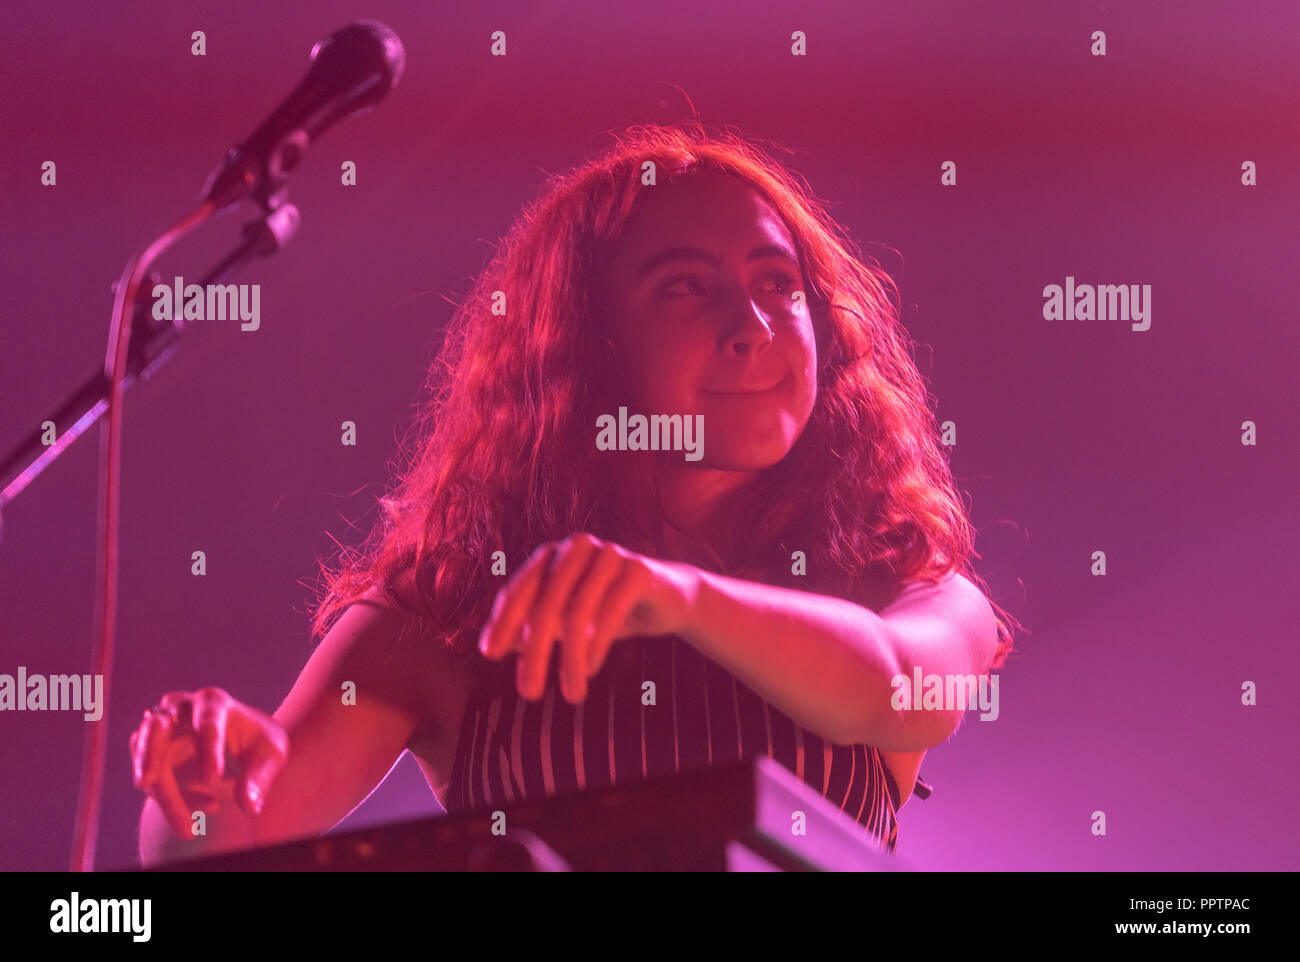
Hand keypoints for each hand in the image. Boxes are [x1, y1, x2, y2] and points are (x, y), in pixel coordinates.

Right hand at [129, 687, 288, 838]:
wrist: (243, 747)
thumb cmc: (259, 746)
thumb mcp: (270, 758)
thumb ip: (259, 779)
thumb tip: (248, 806)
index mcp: (215, 703)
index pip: (207, 724)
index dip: (207, 751)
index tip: (211, 779)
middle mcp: (181, 710)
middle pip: (155, 727)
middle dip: (149, 754)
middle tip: (145, 783)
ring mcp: (160, 730)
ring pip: (143, 758)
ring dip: (161, 794)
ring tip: (189, 831)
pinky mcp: (149, 754)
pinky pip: (149, 779)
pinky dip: (168, 800)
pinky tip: (207, 809)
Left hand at [477, 533, 699, 703]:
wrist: (669, 599)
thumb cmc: (609, 609)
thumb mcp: (568, 621)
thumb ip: (534, 629)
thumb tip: (497, 648)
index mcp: (553, 555)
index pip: (518, 589)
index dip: (502, 622)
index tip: (490, 654)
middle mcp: (577, 548)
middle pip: (546, 604)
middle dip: (535, 652)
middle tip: (528, 693)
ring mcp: (609, 554)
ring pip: (578, 611)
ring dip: (570, 659)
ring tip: (570, 695)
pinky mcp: (637, 569)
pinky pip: (611, 610)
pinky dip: (597, 644)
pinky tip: (590, 669)